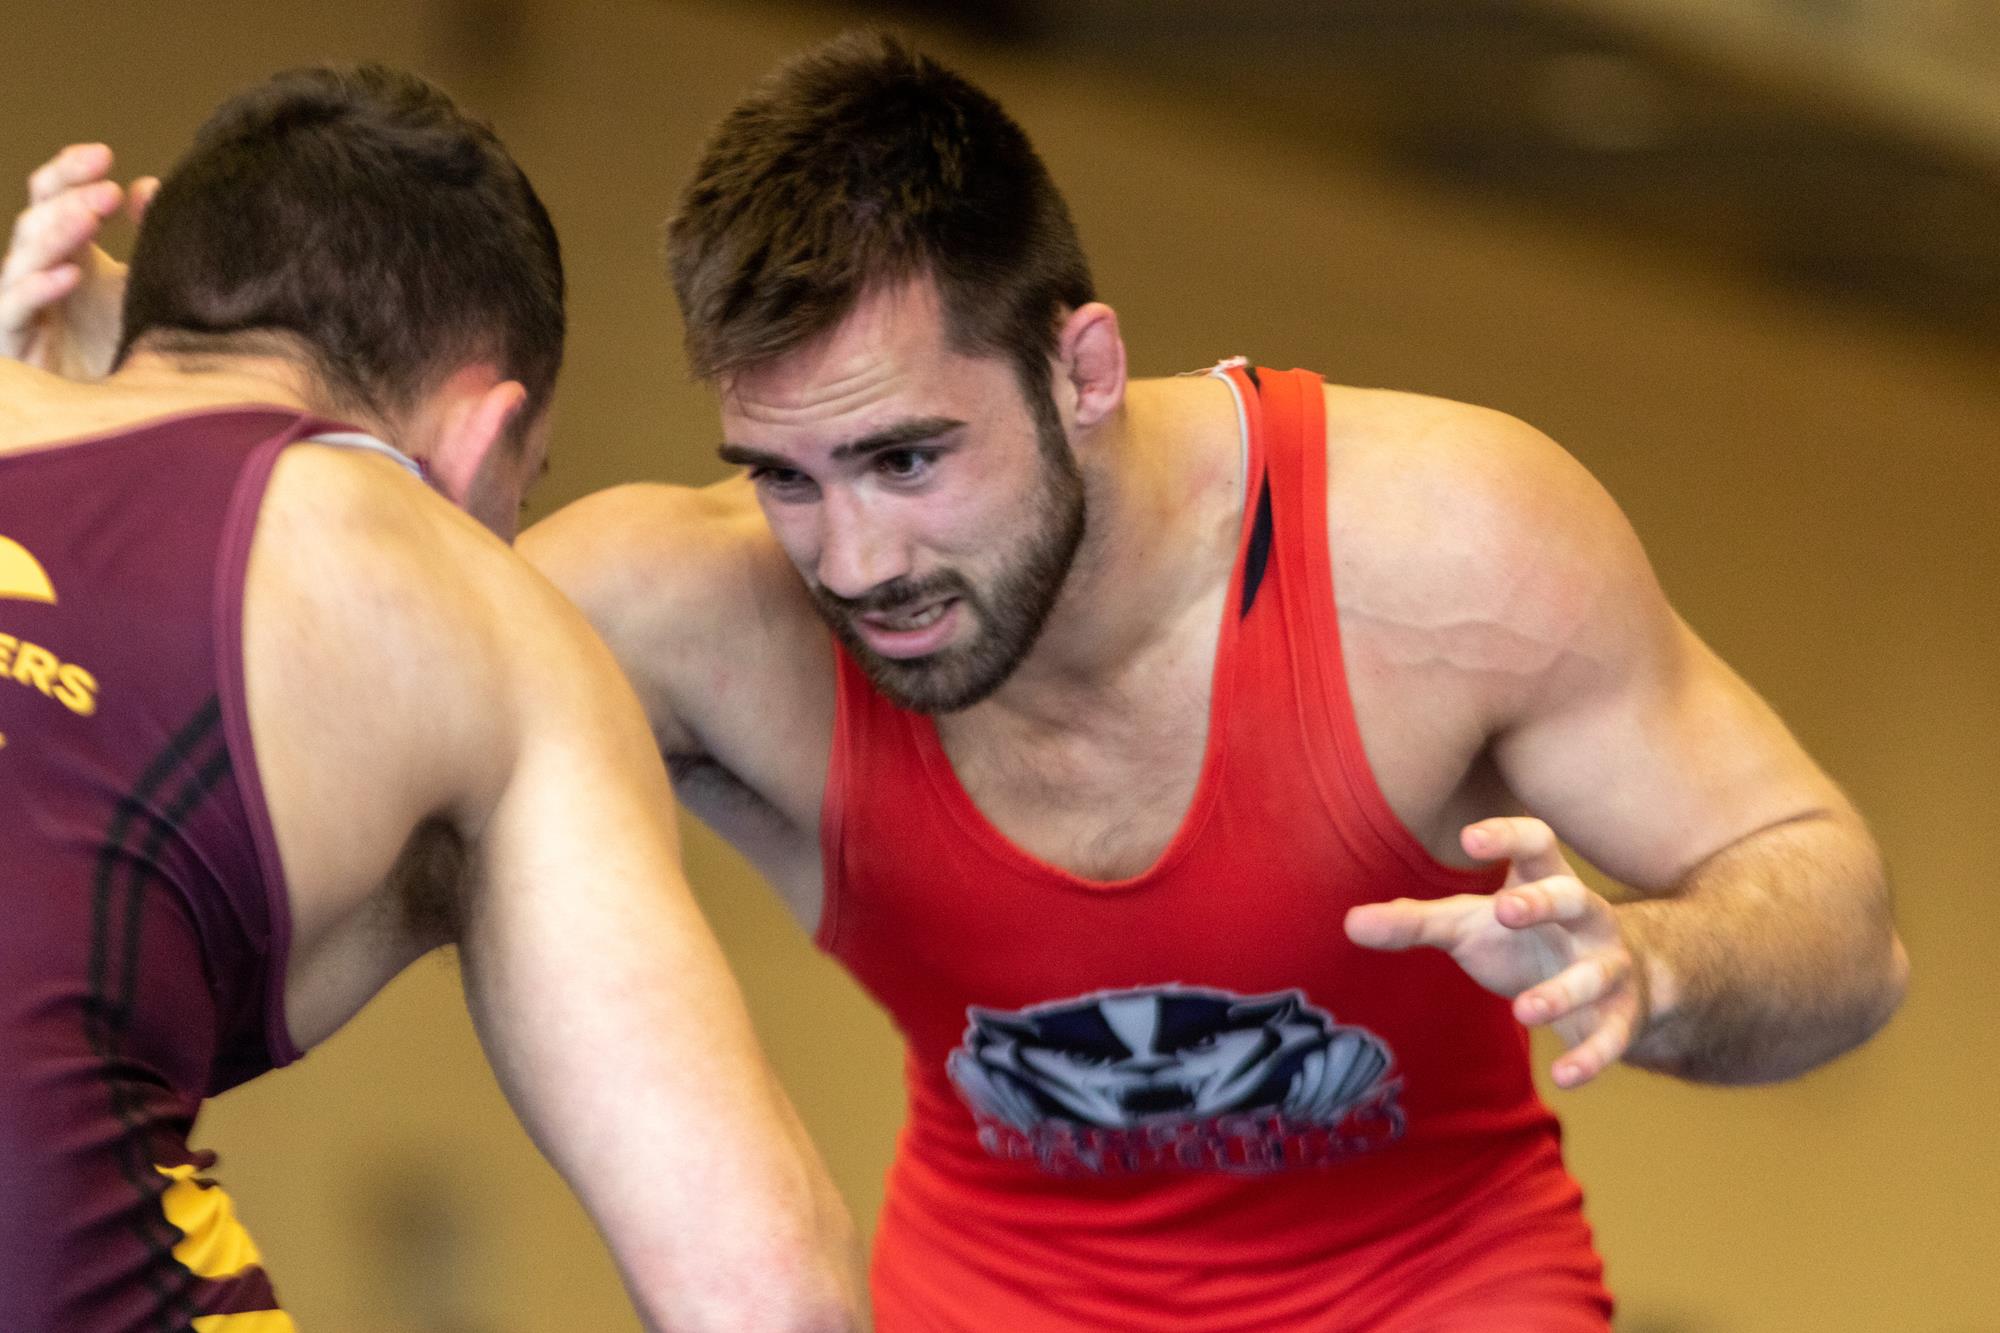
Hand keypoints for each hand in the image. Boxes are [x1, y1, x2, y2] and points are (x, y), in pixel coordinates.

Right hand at [1, 143, 151, 378]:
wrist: (129, 415)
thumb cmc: (134, 346)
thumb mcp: (146, 284)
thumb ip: (149, 233)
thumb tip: (148, 186)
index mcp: (67, 251)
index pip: (52, 196)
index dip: (68, 171)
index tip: (103, 154)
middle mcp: (39, 274)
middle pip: (36, 220)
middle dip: (69, 199)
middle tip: (108, 190)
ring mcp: (22, 308)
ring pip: (23, 258)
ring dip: (57, 233)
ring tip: (92, 216)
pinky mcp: (14, 345)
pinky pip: (15, 310)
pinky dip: (40, 289)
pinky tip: (70, 274)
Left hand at [1344, 816, 1646, 1088]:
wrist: (1616, 982)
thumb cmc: (1525, 940)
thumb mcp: (1469, 926)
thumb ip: (1415, 922)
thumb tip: (1350, 923)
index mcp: (1546, 881)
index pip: (1536, 843)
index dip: (1508, 836)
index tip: (1470, 838)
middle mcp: (1586, 917)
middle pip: (1574, 898)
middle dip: (1544, 902)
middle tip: (1503, 910)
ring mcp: (1609, 964)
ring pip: (1595, 972)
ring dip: (1562, 992)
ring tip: (1522, 1011)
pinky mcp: (1622, 1015)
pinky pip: (1612, 1034)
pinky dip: (1591, 1056)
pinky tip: (1564, 1076)